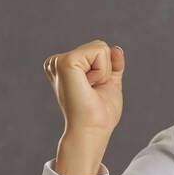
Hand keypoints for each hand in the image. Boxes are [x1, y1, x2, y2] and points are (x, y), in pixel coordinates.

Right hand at [44, 40, 124, 174]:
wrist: (93, 128)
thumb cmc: (99, 112)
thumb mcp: (109, 82)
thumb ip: (113, 64)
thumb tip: (116, 48)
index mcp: (64, 67)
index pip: (98, 50)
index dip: (106, 70)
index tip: (94, 89)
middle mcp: (57, 62)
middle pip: (100, 46)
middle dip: (106, 69)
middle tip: (92, 89)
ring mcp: (58, 61)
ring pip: (100, 47)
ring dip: (104, 71)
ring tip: (89, 88)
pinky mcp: (64, 62)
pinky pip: (99, 51)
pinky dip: (102, 71)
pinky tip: (88, 85)